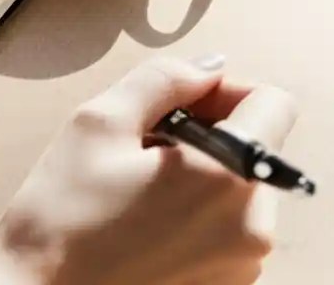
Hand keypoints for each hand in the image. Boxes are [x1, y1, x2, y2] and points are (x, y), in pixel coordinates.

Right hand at [0, 54, 298, 284]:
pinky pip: (224, 229)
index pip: (273, 102)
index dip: (224, 90)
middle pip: (252, 147)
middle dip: (202, 137)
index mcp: (228, 178)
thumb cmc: (60, 221)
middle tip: (138, 152)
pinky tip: (142, 222)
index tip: (183, 102)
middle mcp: (252, 227)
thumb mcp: (96, 123)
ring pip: (236, 189)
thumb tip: (204, 69)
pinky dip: (192, 216)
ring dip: (196, 178)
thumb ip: (161, 80)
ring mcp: (243, 265)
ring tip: (134, 192)